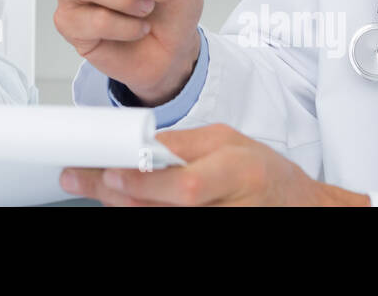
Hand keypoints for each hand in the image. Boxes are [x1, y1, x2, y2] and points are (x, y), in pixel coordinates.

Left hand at [60, 124, 370, 205]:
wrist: (299, 206)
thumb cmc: (263, 172)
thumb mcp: (227, 141)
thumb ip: (182, 144)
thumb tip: (137, 142)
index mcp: (237, 172)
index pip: (184, 185)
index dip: (143, 182)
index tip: (107, 171)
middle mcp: (231, 206)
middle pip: (162, 209)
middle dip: (114, 193)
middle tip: (79, 177)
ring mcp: (222, 227)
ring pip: (159, 221)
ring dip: (122, 206)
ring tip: (95, 186)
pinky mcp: (213, 236)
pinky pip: (165, 227)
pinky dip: (141, 213)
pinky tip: (123, 202)